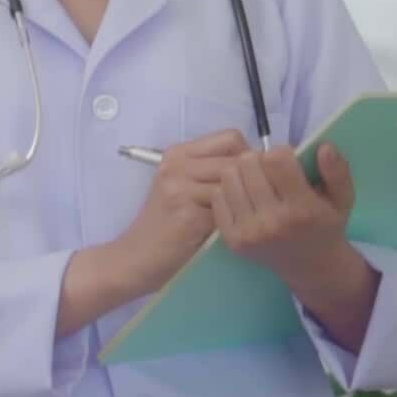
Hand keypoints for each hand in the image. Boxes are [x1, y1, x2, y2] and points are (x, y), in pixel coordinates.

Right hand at [108, 129, 249, 295]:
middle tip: (254, 201)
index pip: (231, 138)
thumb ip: (212, 171)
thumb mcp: (185, 188)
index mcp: (178, 153)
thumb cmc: (167, 226)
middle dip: (252, 180)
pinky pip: (227, 210)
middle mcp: (176, 164)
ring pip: (233, 183)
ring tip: (239, 217)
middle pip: (236, 158)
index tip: (252, 179)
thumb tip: (260, 164)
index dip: (249, 156)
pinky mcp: (187, 214)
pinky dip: (232, 221)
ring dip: (242, 201)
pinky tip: (226, 231)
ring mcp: (179, 188)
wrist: (136, 258)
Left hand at [212, 142, 360, 294]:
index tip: (287, 162)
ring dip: (242, 172)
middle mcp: (273, 222)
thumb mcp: (343, 198)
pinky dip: (229, 190)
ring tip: (257, 183)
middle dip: (259, 160)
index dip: (281, 153)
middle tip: (270, 172)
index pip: (276, 159)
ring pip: (229, 176)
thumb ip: (337, 171)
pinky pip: (218, 196)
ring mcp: (249, 232)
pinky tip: (245, 197)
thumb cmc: (326, 226)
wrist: (310, 268)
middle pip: (248, 163)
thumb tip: (323, 146)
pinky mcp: (232, 240)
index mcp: (302, 209)